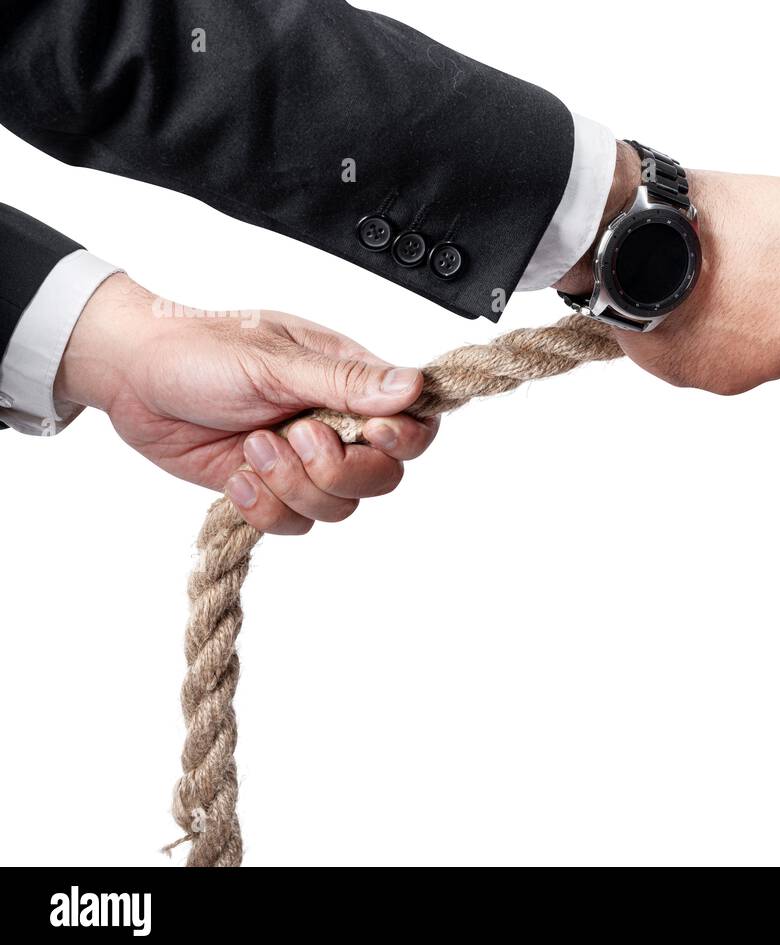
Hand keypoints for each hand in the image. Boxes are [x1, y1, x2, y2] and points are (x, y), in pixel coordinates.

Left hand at [56, 274, 436, 534]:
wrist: (130, 378)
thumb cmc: (199, 350)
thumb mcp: (274, 360)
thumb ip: (346, 381)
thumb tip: (413, 386)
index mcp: (350, 383)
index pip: (414, 423)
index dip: (404, 440)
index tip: (370, 433)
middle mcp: (336, 425)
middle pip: (382, 477)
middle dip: (338, 470)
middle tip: (295, 437)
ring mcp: (304, 462)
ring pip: (338, 508)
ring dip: (292, 485)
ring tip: (252, 446)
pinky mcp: (270, 490)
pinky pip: (293, 524)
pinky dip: (263, 507)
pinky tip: (236, 475)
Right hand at [557, 145, 779, 394]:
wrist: (638, 234)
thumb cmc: (726, 210)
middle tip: (765, 276)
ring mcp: (762, 369)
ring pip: (779, 360)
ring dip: (761, 332)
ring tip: (722, 285)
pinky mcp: (718, 384)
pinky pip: (733, 370)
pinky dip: (721, 346)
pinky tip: (698, 308)